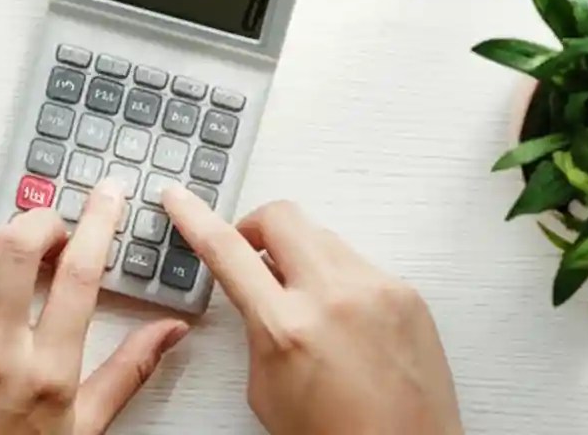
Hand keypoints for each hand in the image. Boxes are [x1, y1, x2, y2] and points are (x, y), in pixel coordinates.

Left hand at [0, 181, 188, 434]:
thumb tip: (170, 331)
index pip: (81, 275)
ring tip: (16, 252)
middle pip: (21, 244)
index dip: (99, 222)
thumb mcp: (82, 427)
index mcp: (49, 371)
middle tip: (58, 231)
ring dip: (0, 233)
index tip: (109, 195)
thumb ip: (127, 371)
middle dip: (46, 219)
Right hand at [162, 188, 461, 434]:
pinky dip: (339, 278)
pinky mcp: (407, 293)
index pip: (227, 251)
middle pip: (281, 217)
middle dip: (255, 226)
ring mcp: (378, 289)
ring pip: (322, 235)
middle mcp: (336, 298)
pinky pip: (358, 262)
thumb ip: (255, 325)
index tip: (179, 198)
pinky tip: (341, 316)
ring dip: (300, 254)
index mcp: (288, 328)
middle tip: (247, 248)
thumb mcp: (267, 388)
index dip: (195, 217)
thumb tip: (256, 284)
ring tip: (301, 296)